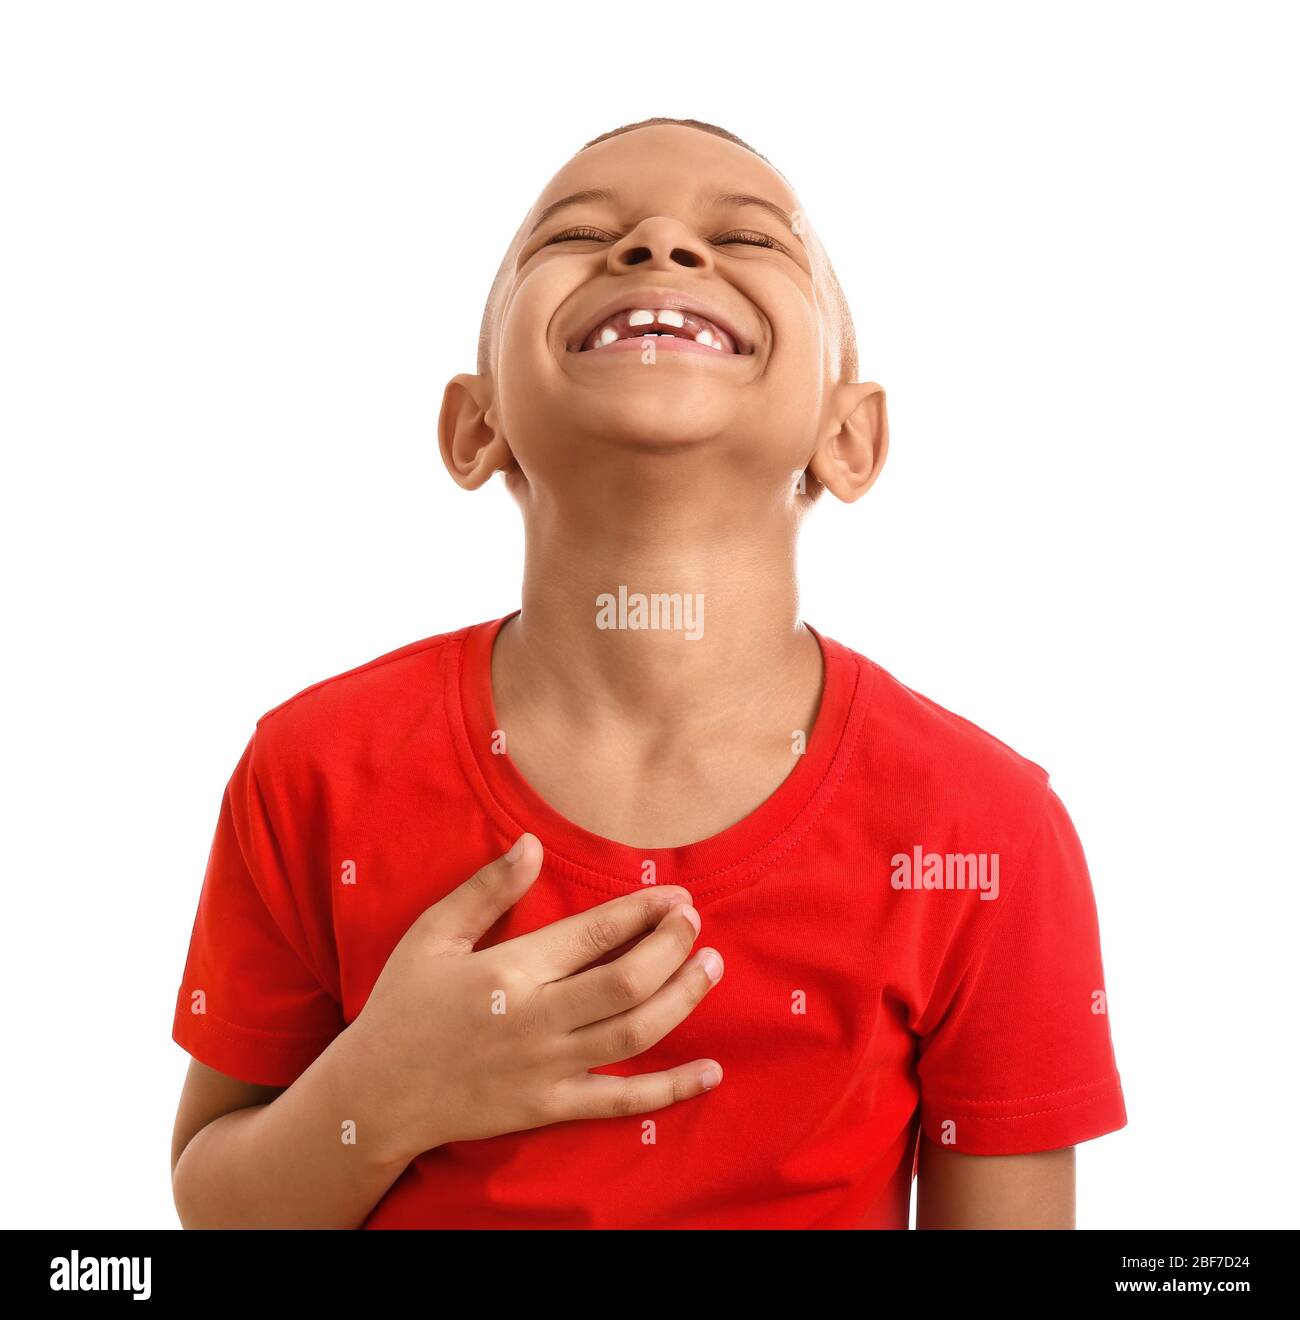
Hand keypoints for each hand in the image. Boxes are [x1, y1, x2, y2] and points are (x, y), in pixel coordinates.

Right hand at [346, 834, 723, 1161]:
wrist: (375, 1096)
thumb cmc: (404, 1006)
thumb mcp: (432, 936)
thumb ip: (485, 891)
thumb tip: (531, 844)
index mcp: (510, 971)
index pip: (595, 934)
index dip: (643, 910)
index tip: (675, 893)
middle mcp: (536, 1020)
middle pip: (628, 981)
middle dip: (673, 947)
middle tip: (696, 922)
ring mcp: (547, 1069)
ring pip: (635, 1033)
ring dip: (683, 998)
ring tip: (712, 967)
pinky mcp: (550, 1108)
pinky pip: (623, 1103)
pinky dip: (672, 1089)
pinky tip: (710, 1071)